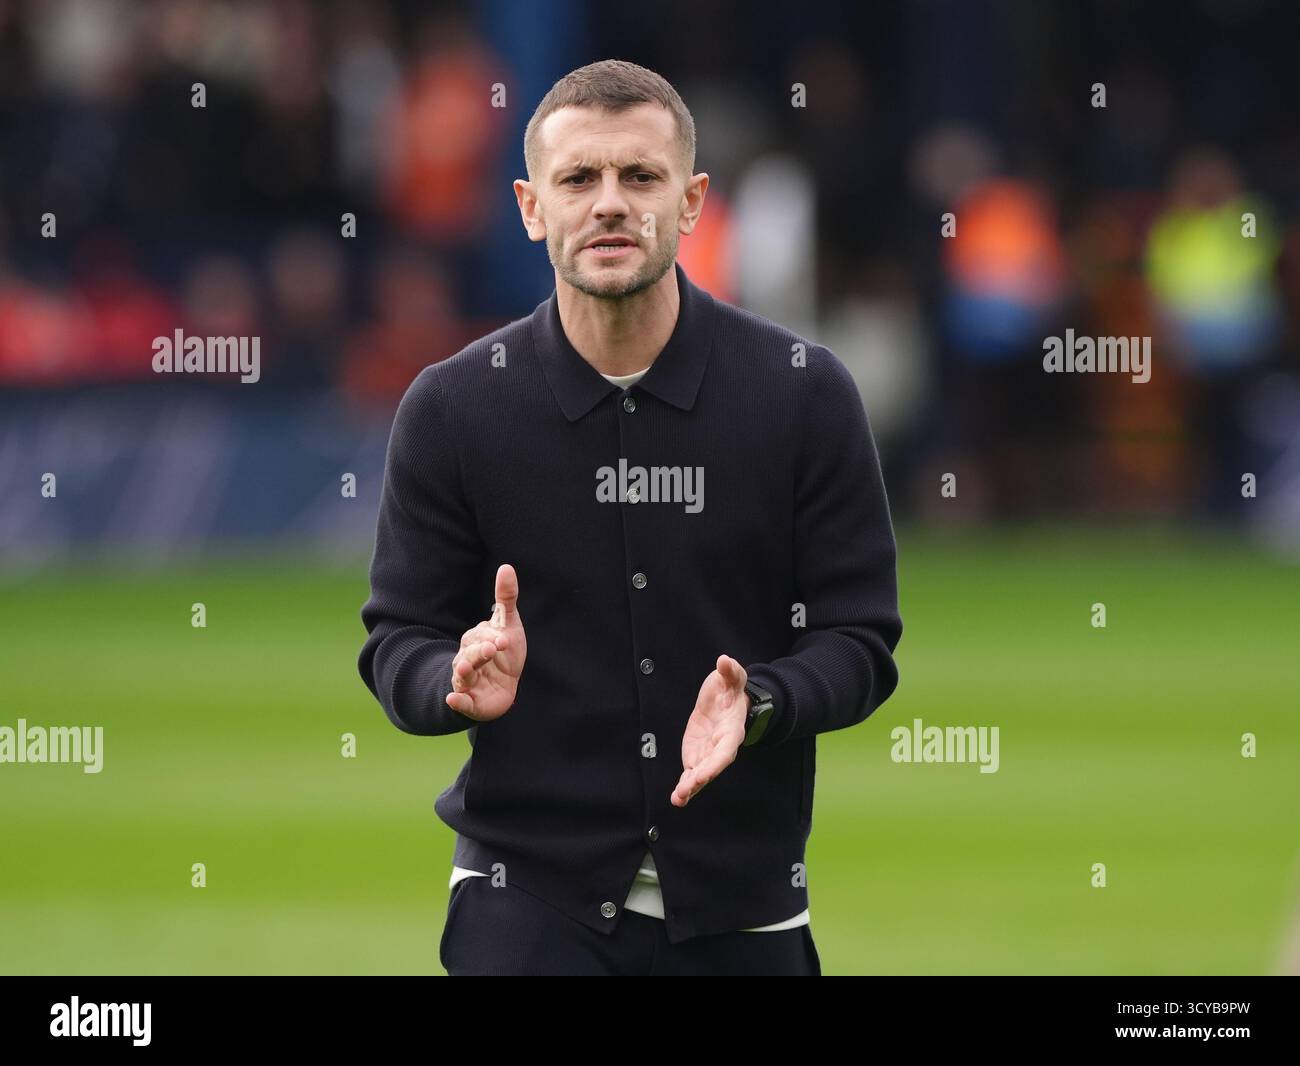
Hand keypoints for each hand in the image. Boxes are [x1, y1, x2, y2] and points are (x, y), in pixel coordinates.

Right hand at [445, 563, 526, 721]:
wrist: (502, 688)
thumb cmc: (503, 654)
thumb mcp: (507, 625)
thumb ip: (505, 598)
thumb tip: (506, 566)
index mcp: (475, 641)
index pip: (480, 636)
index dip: (492, 637)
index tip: (506, 639)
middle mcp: (467, 660)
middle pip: (469, 654)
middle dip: (480, 651)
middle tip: (493, 649)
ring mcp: (467, 681)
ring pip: (462, 674)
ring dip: (463, 670)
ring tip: (463, 667)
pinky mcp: (471, 703)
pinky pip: (461, 702)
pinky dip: (456, 702)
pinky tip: (451, 699)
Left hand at [671, 654, 747, 806]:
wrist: (727, 697)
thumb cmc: (731, 688)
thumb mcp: (732, 676)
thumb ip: (731, 670)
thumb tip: (724, 661)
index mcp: (731, 730)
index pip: (725, 749)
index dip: (715, 762)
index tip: (703, 773)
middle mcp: (722, 746)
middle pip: (712, 766)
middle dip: (700, 778)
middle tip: (686, 789)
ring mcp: (709, 753)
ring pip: (701, 774)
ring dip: (690, 787)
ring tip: (678, 799)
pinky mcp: (697, 755)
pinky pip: (691, 774)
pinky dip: (685, 786)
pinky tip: (678, 798)